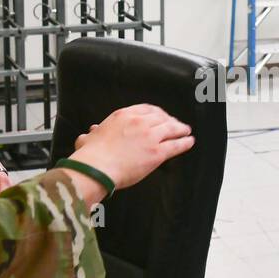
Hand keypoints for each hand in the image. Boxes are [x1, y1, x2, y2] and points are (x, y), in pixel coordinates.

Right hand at [69, 104, 193, 192]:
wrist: (97, 168)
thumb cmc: (91, 156)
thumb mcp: (89, 138)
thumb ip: (93, 134)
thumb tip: (91, 133)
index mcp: (123, 116)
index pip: (146, 109)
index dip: (156, 112)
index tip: (160, 115)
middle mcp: (139, 122)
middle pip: (161, 117)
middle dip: (170, 120)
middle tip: (175, 124)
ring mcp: (150, 137)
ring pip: (171, 129)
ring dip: (181, 129)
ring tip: (186, 131)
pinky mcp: (157, 153)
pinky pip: (176, 145)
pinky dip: (184, 143)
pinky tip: (189, 142)